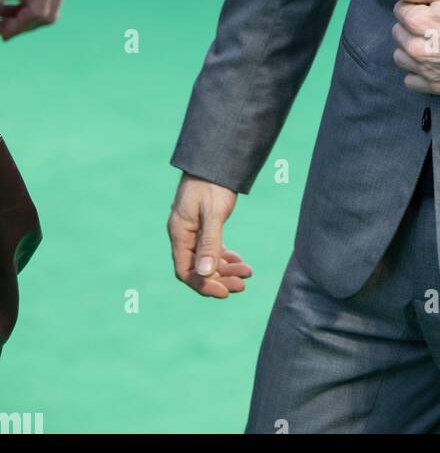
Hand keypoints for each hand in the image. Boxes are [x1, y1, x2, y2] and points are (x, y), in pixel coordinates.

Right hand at [167, 174, 251, 299]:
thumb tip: (205, 274)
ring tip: (247, 274)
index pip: (185, 271)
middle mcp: (184, 235)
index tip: (224, 292)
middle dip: (220, 279)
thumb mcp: (213, 213)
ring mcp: (194, 231)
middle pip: (198, 268)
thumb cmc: (212, 184)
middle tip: (242, 285)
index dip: (203, 285)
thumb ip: (209, 243)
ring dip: (226, 269)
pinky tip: (240, 262)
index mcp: (179, 233)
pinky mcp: (205, 226)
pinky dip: (226, 257)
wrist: (216, 160)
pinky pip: (213, 249)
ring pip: (208, 260)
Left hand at [386, 0, 439, 95]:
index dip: (416, 7)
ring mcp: (423, 69)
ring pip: (400, 56)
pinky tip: (433, 64)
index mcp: (417, 21)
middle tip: (437, 27)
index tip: (434, 10)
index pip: (399, 10)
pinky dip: (417, 72)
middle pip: (398, 32)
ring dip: (410, 49)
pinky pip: (410, 80)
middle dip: (412, 27)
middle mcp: (414, 47)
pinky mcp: (433, 86)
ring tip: (433, 45)